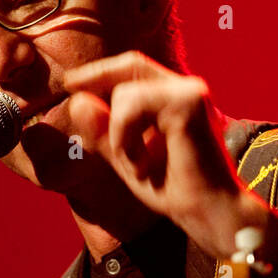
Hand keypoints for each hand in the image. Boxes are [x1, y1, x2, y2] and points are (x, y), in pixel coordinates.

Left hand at [63, 52, 266, 258]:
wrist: (208, 213)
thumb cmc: (175, 190)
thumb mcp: (127, 158)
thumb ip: (104, 133)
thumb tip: (78, 101)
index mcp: (176, 99)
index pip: (135, 70)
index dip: (102, 72)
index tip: (71, 83)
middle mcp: (186, 90)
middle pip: (132, 64)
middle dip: (97, 76)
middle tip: (69, 86)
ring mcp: (190, 93)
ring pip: (126, 93)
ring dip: (117, 134)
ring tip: (135, 166)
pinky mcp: (189, 103)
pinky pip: (133, 106)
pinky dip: (126, 137)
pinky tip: (141, 165)